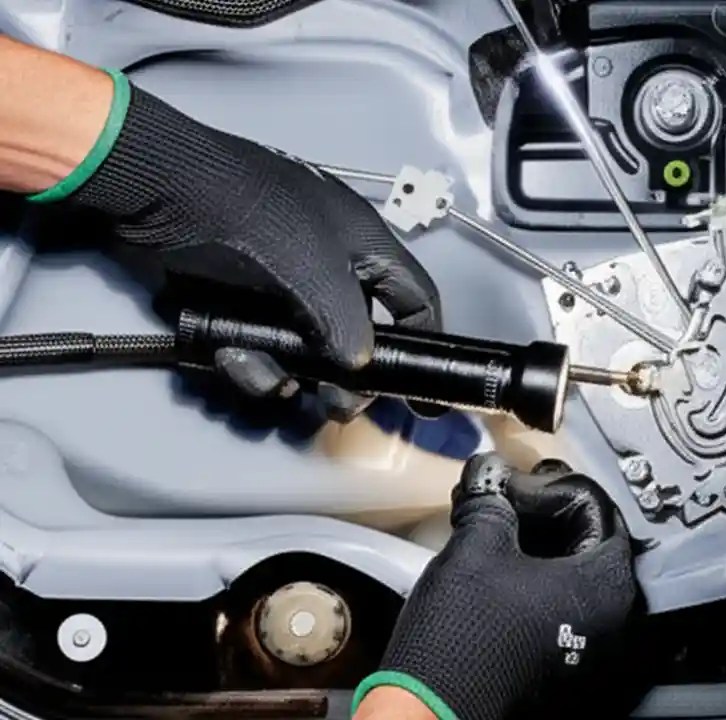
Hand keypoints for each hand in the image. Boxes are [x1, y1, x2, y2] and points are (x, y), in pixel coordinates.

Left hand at [52, 72, 440, 416]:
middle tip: (336, 406)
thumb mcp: (315, 271)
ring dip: (288, 376)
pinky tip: (232, 358)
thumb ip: (347, 326)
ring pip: (303, 354)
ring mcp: (282, 288)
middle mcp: (328, 270)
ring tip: (270, 381)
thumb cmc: (250, 216)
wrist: (158, 192)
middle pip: (356, 339)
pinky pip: (259, 349)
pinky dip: (249, 362)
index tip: (425, 390)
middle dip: (345, 378)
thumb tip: (357, 367)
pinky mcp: (238, 304)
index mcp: (363, 247)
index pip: (415, 299)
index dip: (428, 343)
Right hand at [354, 454, 638, 719]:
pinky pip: (556, 600)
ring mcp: (587, 641)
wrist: (435, 708)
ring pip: (569, 568)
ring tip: (489, 524)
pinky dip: (529, 573)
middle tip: (501, 497)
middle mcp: (610, 616)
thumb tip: (489, 475)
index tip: (508, 486)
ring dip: (532, 540)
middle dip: (540, 510)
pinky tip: (491, 561)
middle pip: (587, 536)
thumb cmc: (465, 637)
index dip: (547, 487)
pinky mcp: (560, 657)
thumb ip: (492, 500)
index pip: (594, 506)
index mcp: (605, 583)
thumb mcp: (477, 546)